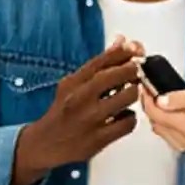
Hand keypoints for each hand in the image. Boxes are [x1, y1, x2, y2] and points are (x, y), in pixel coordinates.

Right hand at [11, 36, 142, 184]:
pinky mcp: (99, 139)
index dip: (121, 53)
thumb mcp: (73, 85)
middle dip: (132, 70)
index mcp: (72, 83)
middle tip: (139, 72)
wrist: (45, 143)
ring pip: (126, 98)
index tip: (134, 49)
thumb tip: (121, 41)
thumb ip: (98, 66)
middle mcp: (80, 99)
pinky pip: (127, 123)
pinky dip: (130, 118)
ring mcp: (90, 120)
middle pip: (114, 76)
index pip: (100, 61)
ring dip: (133, 93)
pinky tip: (124, 117)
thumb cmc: (63, 111)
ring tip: (130, 94)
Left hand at [140, 83, 184, 152]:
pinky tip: (171, 106)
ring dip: (156, 111)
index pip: (155, 113)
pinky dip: (163, 118)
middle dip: (149, 103)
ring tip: (161, 93)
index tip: (145, 82)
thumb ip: (183, 97)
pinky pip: (165, 131)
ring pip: (157, 126)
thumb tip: (161, 99)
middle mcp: (181, 138)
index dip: (146, 97)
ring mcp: (182, 143)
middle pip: (153, 120)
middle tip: (152, 85)